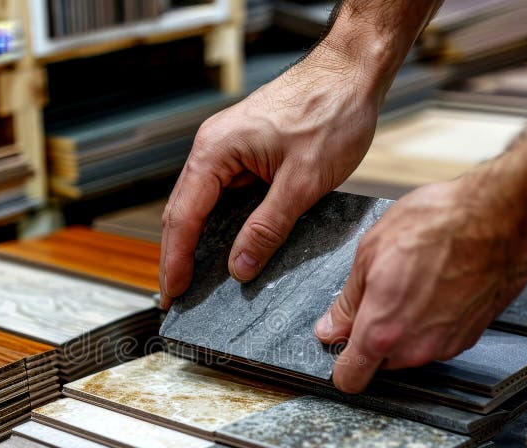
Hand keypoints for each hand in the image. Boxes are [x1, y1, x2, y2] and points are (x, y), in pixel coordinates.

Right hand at [160, 44, 383, 308]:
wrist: (352, 71)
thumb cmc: (331, 111)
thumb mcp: (302, 182)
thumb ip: (267, 227)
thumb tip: (240, 267)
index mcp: (216, 151)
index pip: (183, 217)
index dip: (176, 260)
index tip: (173, 293)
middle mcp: (213, 148)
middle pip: (182, 212)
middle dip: (177, 255)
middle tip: (176, 296)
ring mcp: (227, 149)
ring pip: (200, 205)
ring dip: (194, 241)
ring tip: (192, 280)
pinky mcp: (245, 153)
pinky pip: (221, 196)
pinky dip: (216, 224)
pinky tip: (221, 248)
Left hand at [315, 174, 526, 392]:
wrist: (500, 216)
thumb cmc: (438, 224)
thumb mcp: (370, 253)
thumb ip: (347, 301)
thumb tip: (330, 327)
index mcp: (382, 331)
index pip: (351, 378)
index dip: (341, 364)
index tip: (341, 347)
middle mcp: (415, 348)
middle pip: (380, 361)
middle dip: (374, 336)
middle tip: (378, 296)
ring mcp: (446, 345)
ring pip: (410, 349)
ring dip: (404, 327)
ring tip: (412, 283)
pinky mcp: (471, 336)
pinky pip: (437, 338)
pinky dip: (432, 321)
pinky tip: (435, 286)